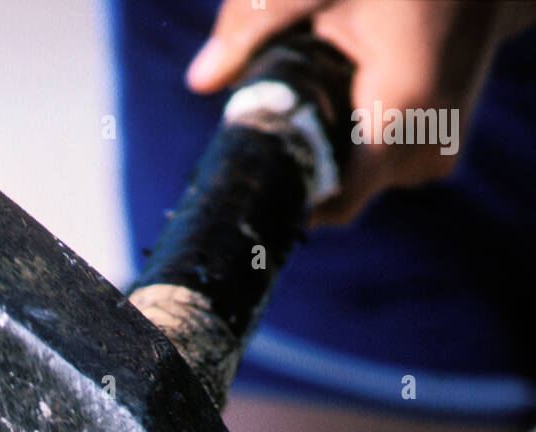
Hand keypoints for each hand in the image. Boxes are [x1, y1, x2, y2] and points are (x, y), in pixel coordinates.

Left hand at [186, 0, 535, 222]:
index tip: (255, 180)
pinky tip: (354, 96)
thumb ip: (260, 22)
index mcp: (402, 114)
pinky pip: (380, 168)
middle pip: (341, 190)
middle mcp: (426, 151)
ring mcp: (436, 158)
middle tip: (291, 100)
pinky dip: (358, 142)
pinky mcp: (439, 156)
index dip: (291, 199)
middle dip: (308, 156)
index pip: (337, 202)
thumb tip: (200, 80)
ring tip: (331, 86)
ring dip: (334, 147)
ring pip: (359, 181)